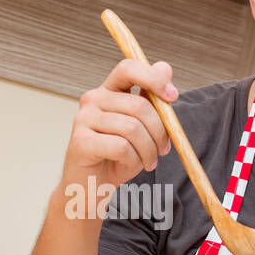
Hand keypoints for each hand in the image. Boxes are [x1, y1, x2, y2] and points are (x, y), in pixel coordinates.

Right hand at [61, 59, 178, 206]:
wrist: (91, 187)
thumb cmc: (117, 157)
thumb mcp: (141, 127)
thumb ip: (151, 100)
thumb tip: (165, 67)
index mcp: (108, 91)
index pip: (128, 68)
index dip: (153, 78)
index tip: (173, 96)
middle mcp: (92, 99)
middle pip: (139, 105)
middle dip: (160, 131)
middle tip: (163, 150)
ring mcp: (83, 119)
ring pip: (132, 129)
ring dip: (148, 150)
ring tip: (148, 162)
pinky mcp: (80, 141)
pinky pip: (121, 147)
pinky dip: (133, 161)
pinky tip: (130, 166)